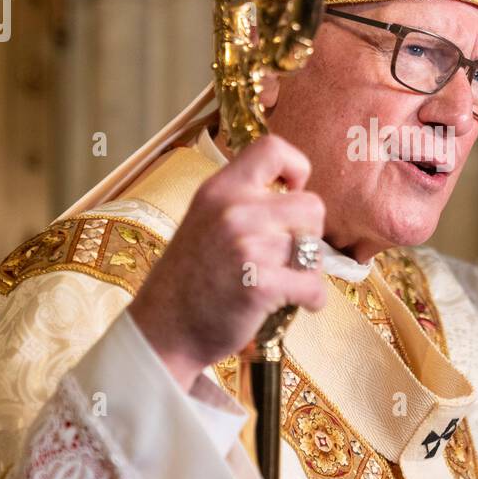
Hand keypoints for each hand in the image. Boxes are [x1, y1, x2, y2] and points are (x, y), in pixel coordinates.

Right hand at [128, 134, 327, 391]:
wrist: (163, 330)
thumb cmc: (189, 279)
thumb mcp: (204, 220)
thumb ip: (242, 202)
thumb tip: (294, 192)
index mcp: (220, 189)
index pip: (272, 148)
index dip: (297, 169)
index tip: (291, 193)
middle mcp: (233, 211)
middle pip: (311, 206)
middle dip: (308, 234)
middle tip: (288, 254)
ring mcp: (246, 247)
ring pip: (314, 249)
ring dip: (307, 270)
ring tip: (285, 281)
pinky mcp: (259, 284)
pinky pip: (312, 285)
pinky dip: (312, 300)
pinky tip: (295, 303)